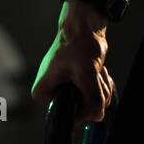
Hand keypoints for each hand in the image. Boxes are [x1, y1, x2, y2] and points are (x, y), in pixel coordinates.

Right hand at [31, 13, 113, 129]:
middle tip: (93, 75)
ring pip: (91, 101)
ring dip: (100, 86)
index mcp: (43, 93)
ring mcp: (67, 88)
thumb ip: (93, 99)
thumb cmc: (77, 45)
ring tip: (95, 69)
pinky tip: (99, 70)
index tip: (87, 90)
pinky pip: (95, 93)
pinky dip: (101, 82)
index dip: (82, 107)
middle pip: (81, 109)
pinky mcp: (78, 82)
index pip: (65, 115)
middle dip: (95, 93)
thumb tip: (98, 115)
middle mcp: (52, 92)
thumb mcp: (86, 75)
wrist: (86, 27)